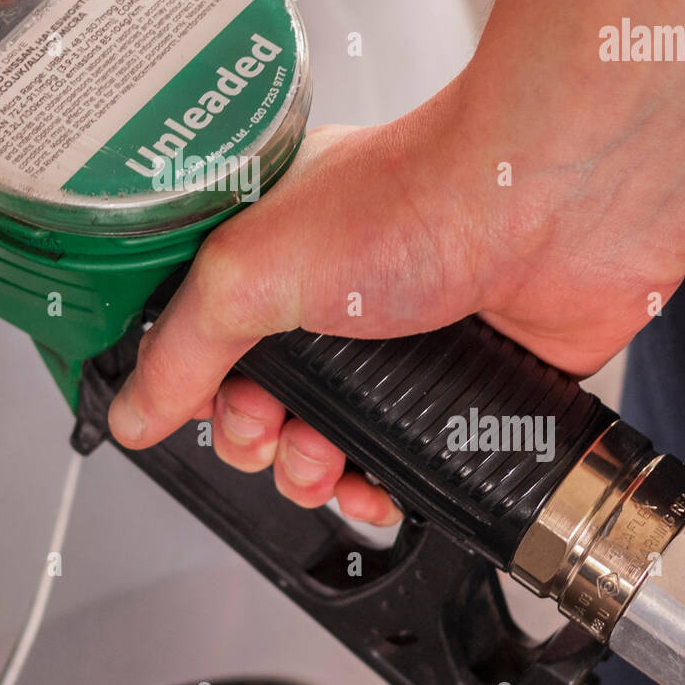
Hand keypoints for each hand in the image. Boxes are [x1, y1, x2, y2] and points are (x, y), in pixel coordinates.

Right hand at [107, 69, 684, 524]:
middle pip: (275, 398)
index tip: (209, 410)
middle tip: (272, 438)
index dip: (202, 391)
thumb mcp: (253, 270)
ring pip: (343, 436)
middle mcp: (341, 293)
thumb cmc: (416, 195)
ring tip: (326, 472)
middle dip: (262, 441)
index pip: (212, 340)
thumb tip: (133, 409)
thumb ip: (185, 346)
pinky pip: (419, 455)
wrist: (550, 199)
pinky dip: (394, 485)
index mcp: (279, 252)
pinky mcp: (473, 376)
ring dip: (321, 473)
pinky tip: (384, 489)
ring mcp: (409, 337)